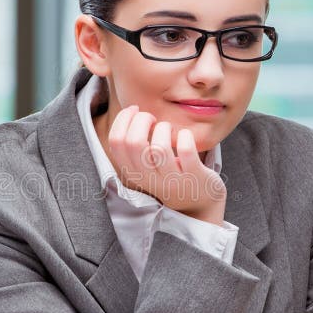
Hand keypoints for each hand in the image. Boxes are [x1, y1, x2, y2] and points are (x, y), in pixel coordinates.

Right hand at [106, 105, 226, 225]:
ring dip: (163, 128)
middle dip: (142, 120)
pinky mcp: (194, 176)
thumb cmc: (168, 174)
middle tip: (152, 119)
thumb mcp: (145, 166)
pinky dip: (185, 136)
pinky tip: (185, 135)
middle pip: (134, 142)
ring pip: (159, 148)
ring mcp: (171, 179)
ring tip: (168, 129)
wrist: (197, 202)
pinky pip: (186, 151)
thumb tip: (131, 110)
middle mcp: (149, 178)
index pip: (116, 143)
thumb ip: (135, 145)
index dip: (123, 119)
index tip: (135, 110)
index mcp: (133, 172)